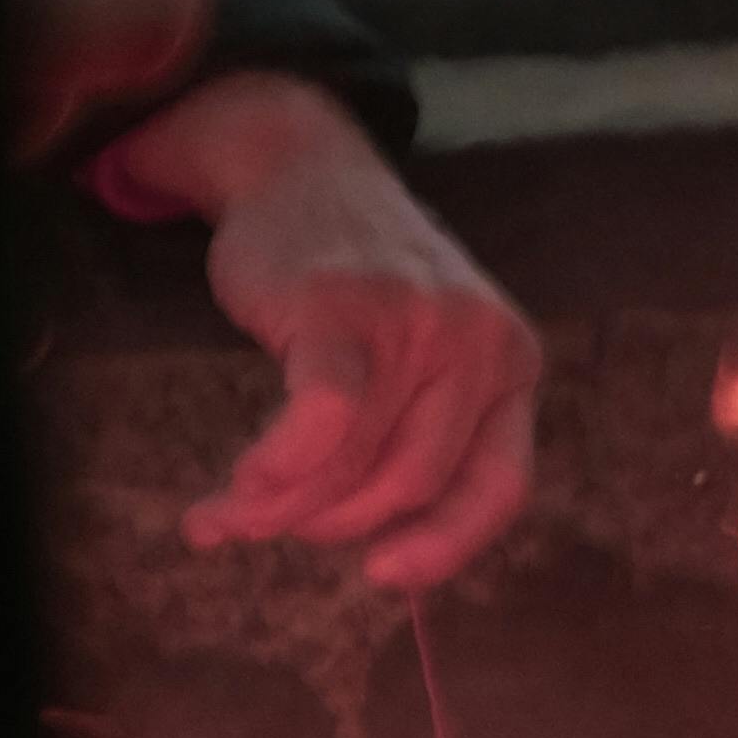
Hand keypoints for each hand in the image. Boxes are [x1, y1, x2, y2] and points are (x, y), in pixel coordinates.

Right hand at [90, 78, 541, 595]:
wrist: (297, 162)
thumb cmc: (357, 274)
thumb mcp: (427, 345)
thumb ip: (423, 427)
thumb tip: (379, 545)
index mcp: (511, 360)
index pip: (500, 484)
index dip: (446, 547)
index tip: (386, 576)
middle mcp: (477, 343)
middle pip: (410, 483)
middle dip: (334, 523)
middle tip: (274, 529)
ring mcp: (415, 322)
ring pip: (354, 460)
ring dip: (281, 507)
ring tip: (226, 519)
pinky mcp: (344, 309)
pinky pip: (321, 423)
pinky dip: (275, 468)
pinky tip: (236, 487)